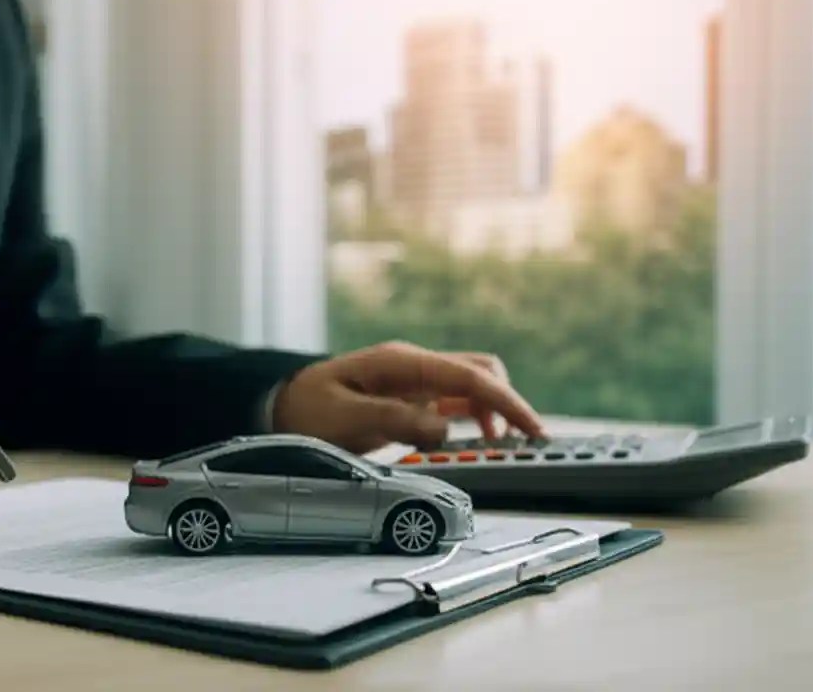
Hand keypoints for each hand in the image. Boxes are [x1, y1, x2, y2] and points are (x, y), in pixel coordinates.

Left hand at [270, 341, 542, 454]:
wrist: (280, 407)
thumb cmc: (307, 411)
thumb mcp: (345, 419)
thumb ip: (394, 421)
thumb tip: (443, 430)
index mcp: (400, 362)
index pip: (468, 376)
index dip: (505, 401)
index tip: (532, 428)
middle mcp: (413, 366)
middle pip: (480, 373)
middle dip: (507, 404)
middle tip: (527, 443)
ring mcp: (414, 380)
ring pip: (472, 388)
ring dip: (492, 414)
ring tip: (504, 449)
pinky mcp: (411, 398)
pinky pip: (454, 404)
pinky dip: (474, 421)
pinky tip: (475, 443)